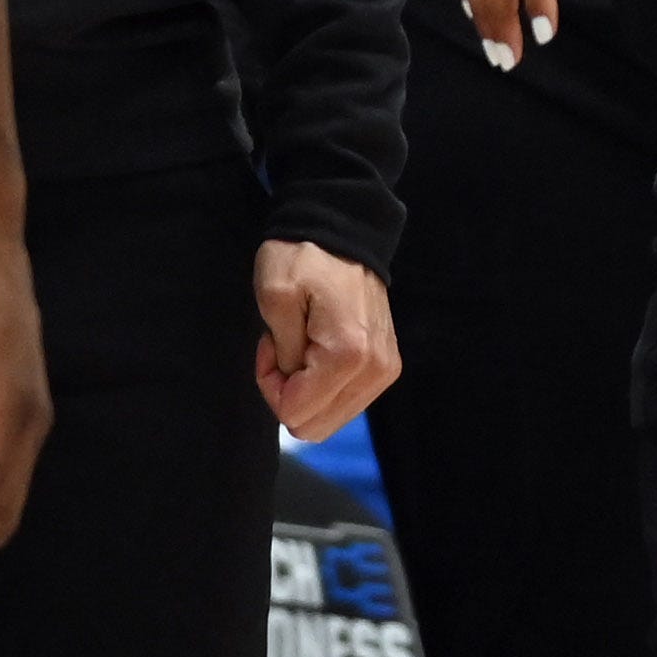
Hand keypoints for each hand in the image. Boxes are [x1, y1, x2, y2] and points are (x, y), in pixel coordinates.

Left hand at [252, 239, 398, 441]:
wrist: (343, 230)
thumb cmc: (302, 257)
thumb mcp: (274, 296)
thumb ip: (281, 357)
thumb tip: (293, 393)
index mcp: (348, 355)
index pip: (295, 413)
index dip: (270, 383)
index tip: (271, 344)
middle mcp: (375, 370)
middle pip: (315, 427)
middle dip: (288, 393)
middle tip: (284, 347)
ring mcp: (384, 370)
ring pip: (330, 420)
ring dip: (307, 390)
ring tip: (301, 343)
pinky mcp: (385, 366)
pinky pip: (345, 402)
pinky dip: (324, 384)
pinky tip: (318, 348)